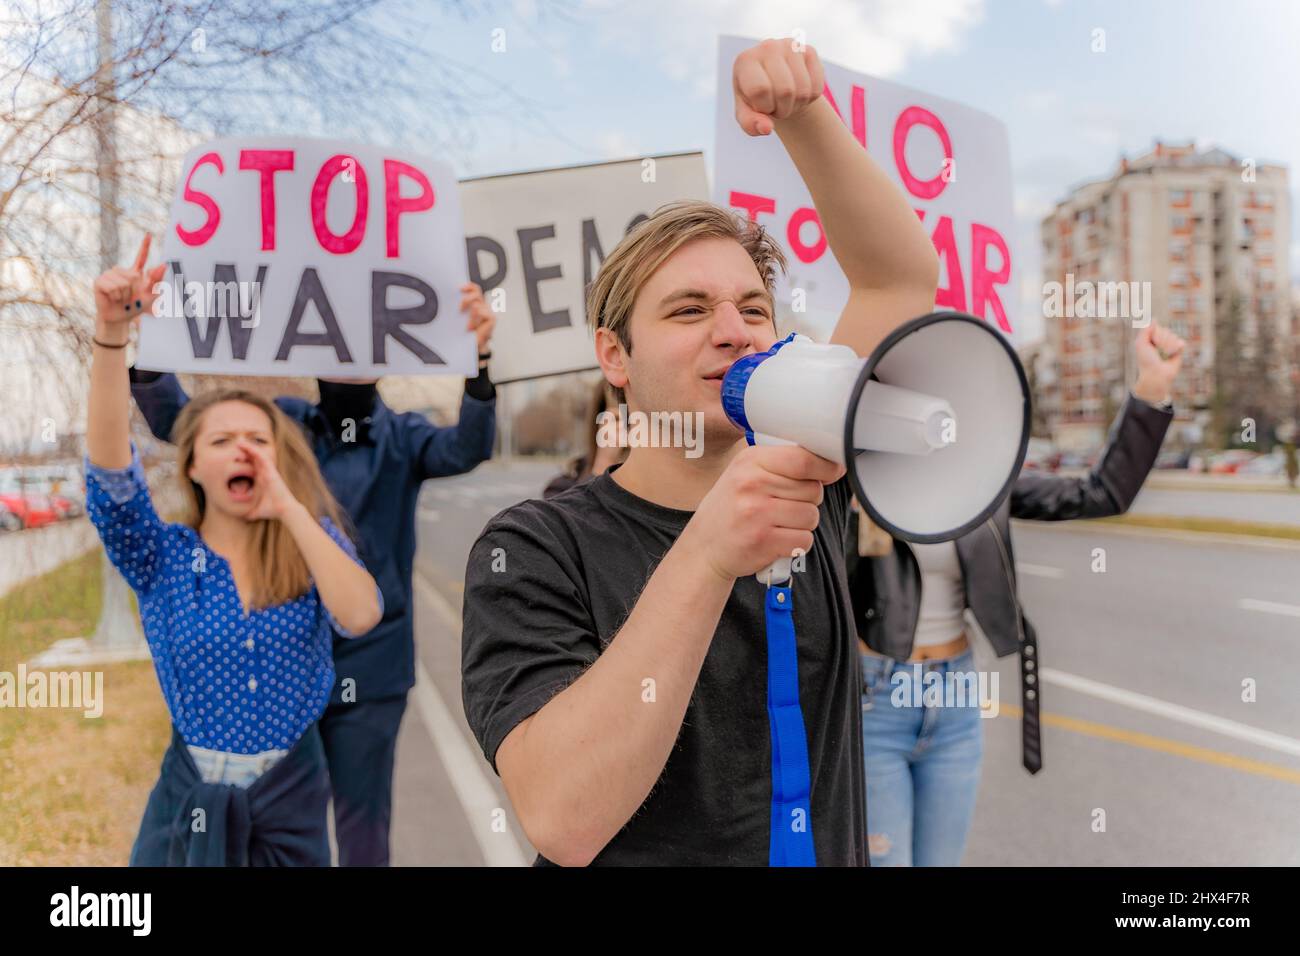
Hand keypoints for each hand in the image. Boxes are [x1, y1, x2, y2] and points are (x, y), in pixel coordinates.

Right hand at [93, 234, 166, 341]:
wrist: (119, 319)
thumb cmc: (135, 307)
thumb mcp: (150, 296)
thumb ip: (157, 281)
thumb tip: (164, 264)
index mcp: (135, 273)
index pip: (141, 257)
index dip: (145, 246)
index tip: (149, 235)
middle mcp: (122, 271)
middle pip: (133, 277)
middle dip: (134, 291)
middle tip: (129, 298)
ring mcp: (109, 275)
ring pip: (123, 282)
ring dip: (125, 295)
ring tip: (120, 298)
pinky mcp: (100, 281)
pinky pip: (112, 286)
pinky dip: (115, 295)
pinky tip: (112, 298)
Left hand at [237, 440, 301, 521]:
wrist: (283, 510)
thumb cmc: (271, 511)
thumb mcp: (254, 512)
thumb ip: (247, 512)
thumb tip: (239, 517)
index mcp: (261, 480)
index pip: (252, 467)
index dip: (244, 462)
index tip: (233, 459)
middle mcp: (265, 474)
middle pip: (254, 459)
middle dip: (245, 452)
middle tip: (234, 448)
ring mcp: (268, 471)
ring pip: (258, 455)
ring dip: (248, 448)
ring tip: (239, 442)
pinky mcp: (271, 470)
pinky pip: (262, 457)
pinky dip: (254, 450)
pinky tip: (245, 446)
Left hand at [461, 282, 496, 352]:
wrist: (473, 344)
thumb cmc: (466, 331)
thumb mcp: (460, 317)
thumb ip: (459, 307)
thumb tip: (453, 298)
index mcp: (475, 302)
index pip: (475, 289)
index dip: (469, 286)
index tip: (459, 289)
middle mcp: (483, 305)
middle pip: (477, 294)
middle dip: (466, 300)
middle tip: (460, 310)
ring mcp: (488, 311)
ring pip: (477, 305)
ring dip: (470, 317)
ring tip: (468, 326)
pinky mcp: (492, 318)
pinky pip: (482, 313)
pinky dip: (475, 320)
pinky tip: (472, 327)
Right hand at [683, 444, 844, 580]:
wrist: (704, 547)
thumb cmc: (731, 509)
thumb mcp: (745, 474)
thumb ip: (781, 465)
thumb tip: (831, 462)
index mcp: (751, 461)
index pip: (803, 459)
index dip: (827, 467)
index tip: (834, 471)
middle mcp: (752, 484)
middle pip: (813, 490)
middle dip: (808, 500)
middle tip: (784, 506)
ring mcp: (757, 513)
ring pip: (811, 516)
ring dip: (802, 523)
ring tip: (778, 523)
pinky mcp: (763, 541)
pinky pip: (804, 540)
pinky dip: (796, 544)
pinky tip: (777, 540)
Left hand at [732, 37, 824, 136]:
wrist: (774, 83)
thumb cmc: (756, 100)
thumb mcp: (747, 114)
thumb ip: (750, 124)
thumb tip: (767, 128)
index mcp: (745, 61)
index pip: (760, 89)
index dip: (764, 107)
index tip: (761, 106)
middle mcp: (767, 47)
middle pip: (785, 91)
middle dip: (781, 109)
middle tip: (775, 106)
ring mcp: (790, 46)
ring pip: (803, 91)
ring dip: (796, 106)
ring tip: (785, 100)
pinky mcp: (809, 51)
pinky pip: (816, 88)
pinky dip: (809, 100)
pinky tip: (798, 92)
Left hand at [1132, 322, 1185, 404]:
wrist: (1156, 374)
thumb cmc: (1146, 360)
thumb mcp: (1141, 344)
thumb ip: (1145, 330)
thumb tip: (1154, 318)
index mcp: (1151, 337)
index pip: (1157, 327)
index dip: (1155, 335)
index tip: (1150, 344)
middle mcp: (1161, 340)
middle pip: (1166, 331)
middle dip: (1161, 341)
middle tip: (1157, 352)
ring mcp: (1170, 344)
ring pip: (1173, 337)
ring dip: (1168, 346)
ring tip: (1164, 355)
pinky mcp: (1179, 350)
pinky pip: (1181, 342)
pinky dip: (1176, 348)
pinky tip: (1172, 355)